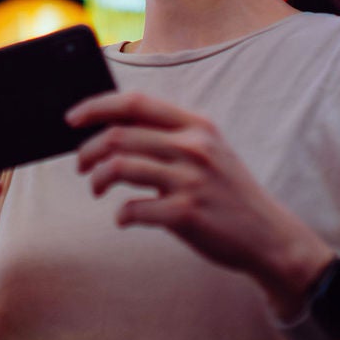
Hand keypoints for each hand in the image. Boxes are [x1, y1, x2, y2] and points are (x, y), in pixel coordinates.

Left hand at [68, 90, 332, 318]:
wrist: (268, 235)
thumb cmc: (229, 193)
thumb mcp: (208, 152)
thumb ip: (170, 137)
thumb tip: (116, 128)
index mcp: (196, 126)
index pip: (136, 103)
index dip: (97, 107)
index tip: (72, 119)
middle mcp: (193, 147)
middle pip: (119, 136)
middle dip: (88, 151)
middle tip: (82, 167)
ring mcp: (190, 180)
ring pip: (120, 167)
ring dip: (98, 180)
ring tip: (98, 189)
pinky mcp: (186, 214)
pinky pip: (134, 208)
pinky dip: (121, 214)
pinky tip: (124, 218)